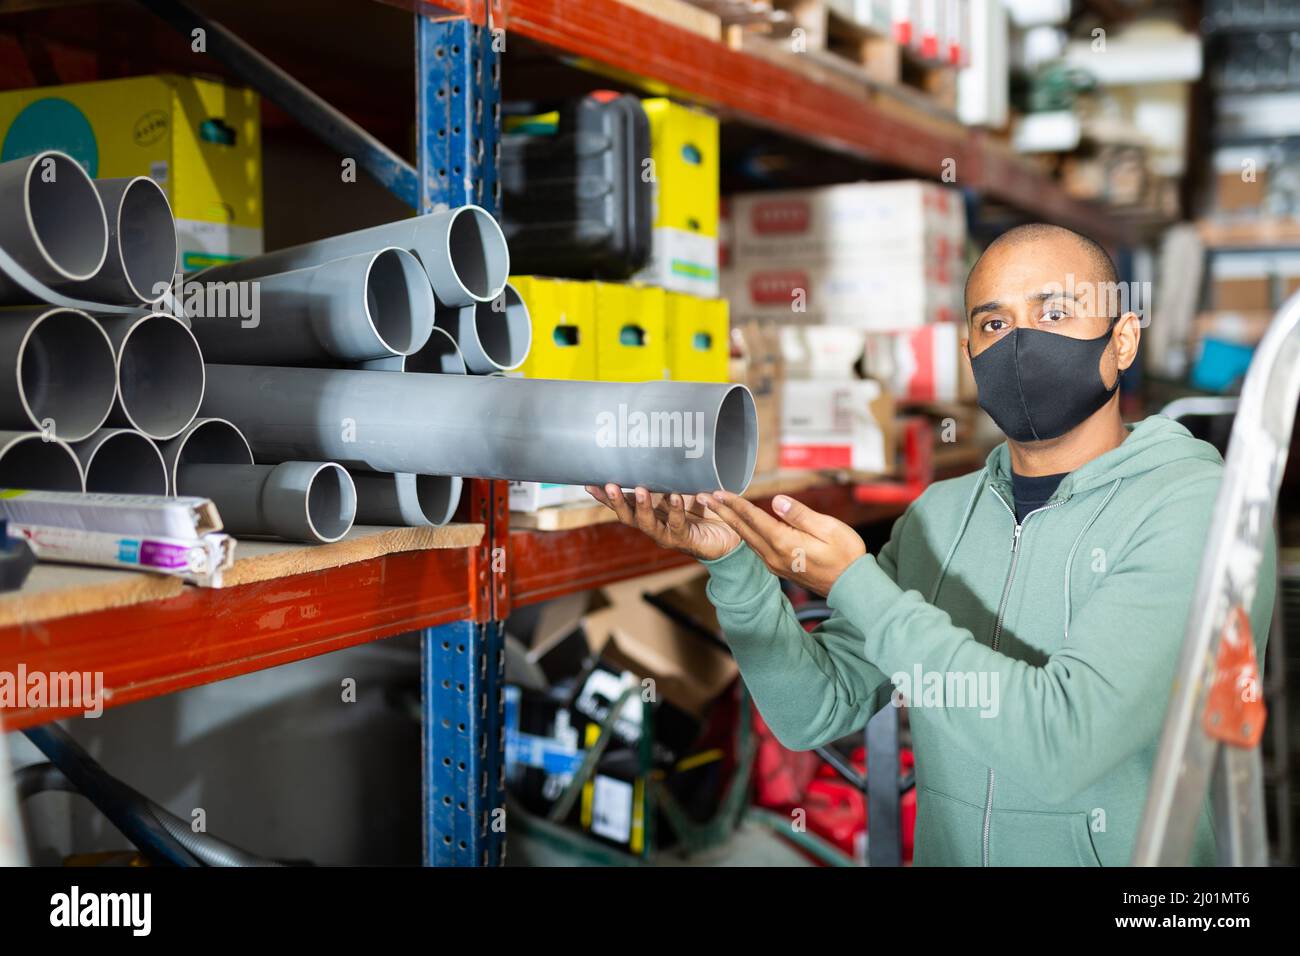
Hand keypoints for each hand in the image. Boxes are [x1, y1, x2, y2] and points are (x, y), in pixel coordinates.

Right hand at [585, 484, 739, 560]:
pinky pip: (677, 524)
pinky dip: (675, 510)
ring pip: (647, 524)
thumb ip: (673, 473)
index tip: (589, 483)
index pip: (622, 504)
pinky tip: (675, 497)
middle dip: (616, 502)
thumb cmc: (704, 508)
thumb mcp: (685, 486)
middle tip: (609, 486)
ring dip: (642, 507)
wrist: (729, 533)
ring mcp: (666, 534)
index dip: (604, 497)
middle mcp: (653, 524)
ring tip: (641, 490)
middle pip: (627, 516)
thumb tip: (663, 442)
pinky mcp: (685, 539)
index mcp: (649, 511)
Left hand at [706, 491, 865, 595]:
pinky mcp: (778, 567)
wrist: (851, 586)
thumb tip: (776, 501)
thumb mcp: (829, 529)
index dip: (735, 503)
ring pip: (746, 539)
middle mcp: (774, 555)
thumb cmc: (846, 554)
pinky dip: (742, 533)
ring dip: (730, 522)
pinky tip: (738, 526)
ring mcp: (774, 563)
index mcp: (785, 542)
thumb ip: (800, 515)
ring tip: (715, 509)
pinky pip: (755, 547)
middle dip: (722, 512)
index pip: (754, 518)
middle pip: (742, 529)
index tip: (719, 492)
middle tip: (704, 498)